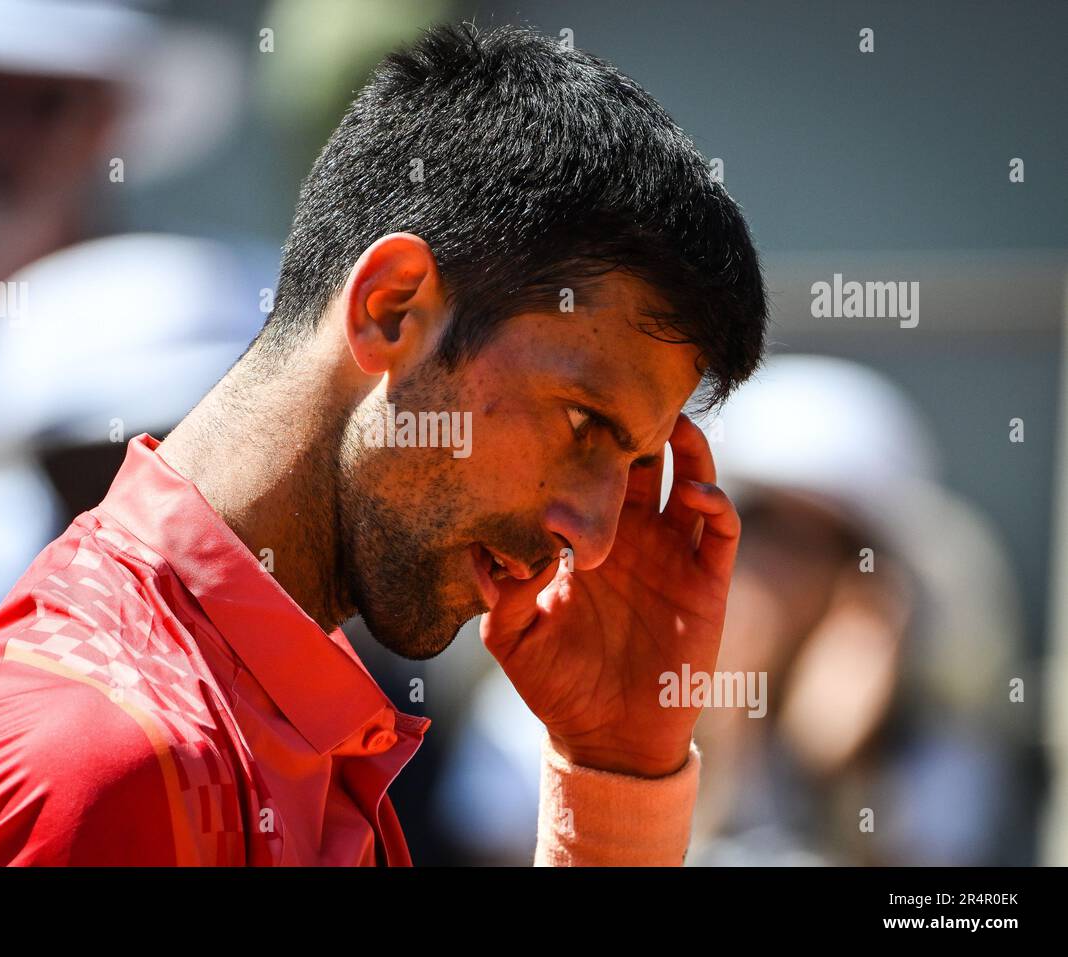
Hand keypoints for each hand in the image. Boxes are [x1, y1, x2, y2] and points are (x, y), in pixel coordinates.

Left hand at [480, 413, 738, 776]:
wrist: (606, 737)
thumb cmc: (555, 683)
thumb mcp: (511, 637)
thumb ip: (498, 591)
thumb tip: (488, 548)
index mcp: (585, 540)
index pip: (587, 475)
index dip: (583, 441)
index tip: (567, 405)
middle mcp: (631, 537)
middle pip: (642, 463)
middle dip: (636, 427)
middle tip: (628, 392)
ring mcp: (671, 556)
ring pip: (690, 481)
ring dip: (689, 448)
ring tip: (676, 422)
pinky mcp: (706, 582)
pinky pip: (720, 531)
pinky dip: (716, 502)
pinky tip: (697, 492)